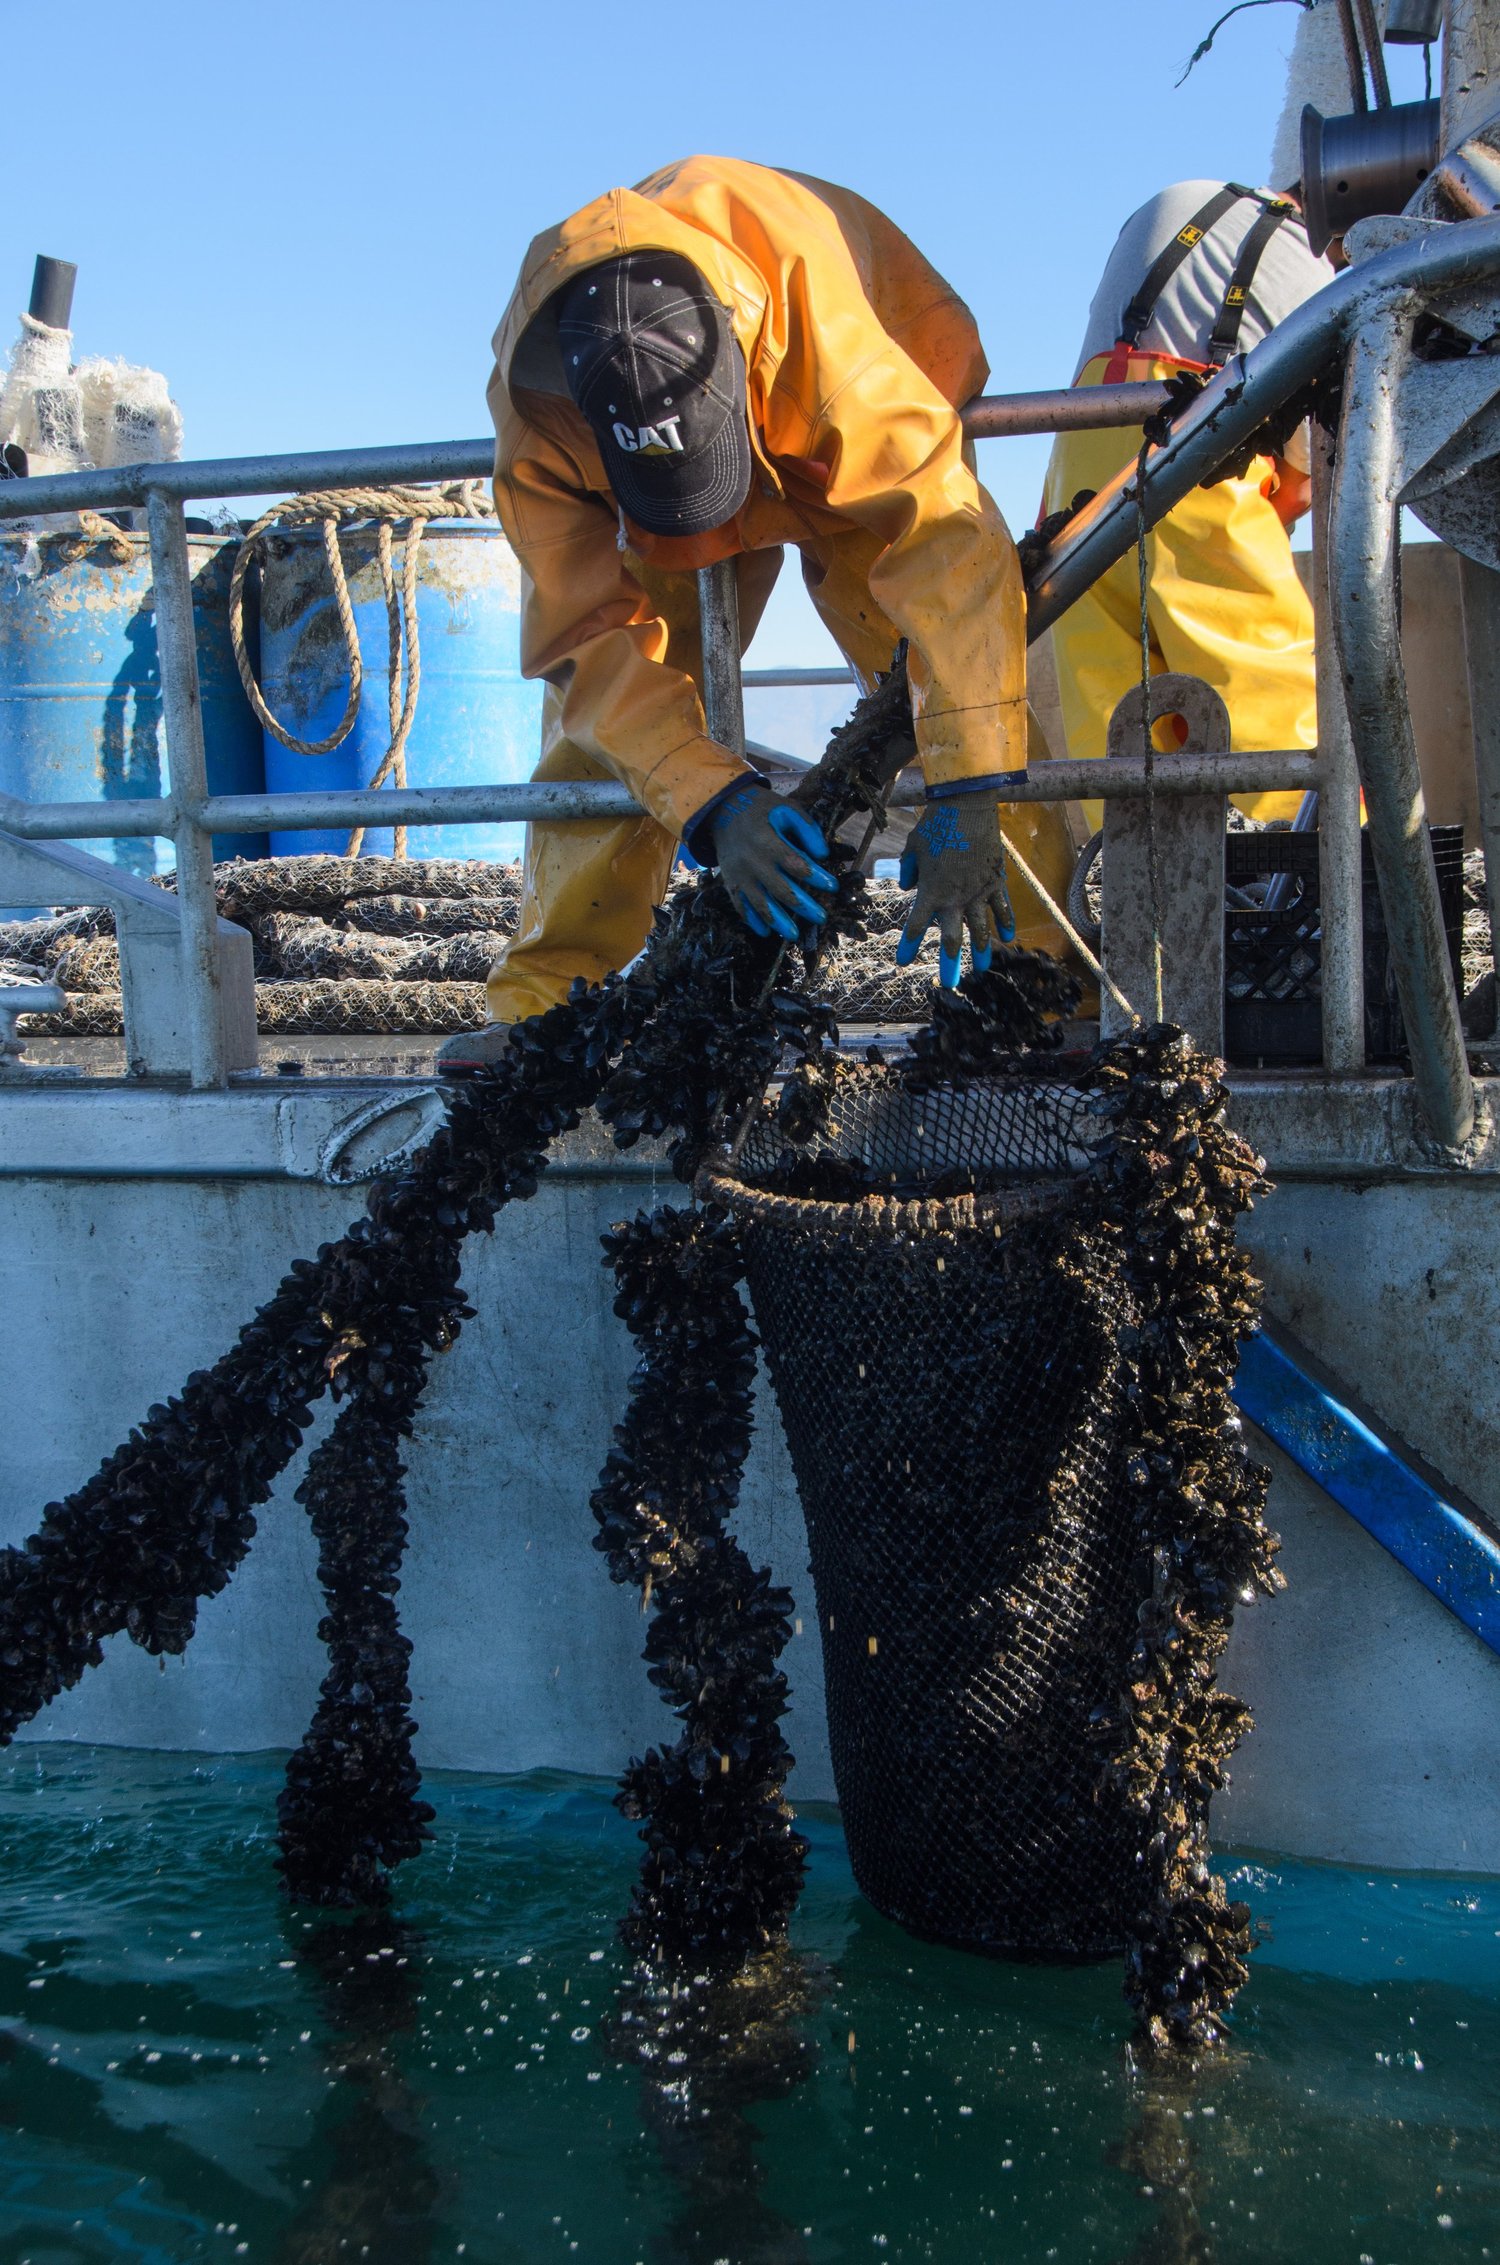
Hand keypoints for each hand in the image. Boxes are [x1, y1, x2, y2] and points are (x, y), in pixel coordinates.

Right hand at [711, 781, 835, 941]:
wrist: (722, 811)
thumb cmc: (761, 810)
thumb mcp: (786, 809)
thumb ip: (806, 828)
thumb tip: (823, 854)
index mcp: (768, 841)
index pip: (795, 863)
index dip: (815, 876)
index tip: (833, 886)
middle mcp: (753, 862)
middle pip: (780, 890)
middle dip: (803, 906)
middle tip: (821, 918)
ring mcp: (740, 875)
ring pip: (760, 904)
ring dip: (778, 922)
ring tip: (794, 935)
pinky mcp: (731, 883)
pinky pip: (741, 906)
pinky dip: (753, 921)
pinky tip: (766, 933)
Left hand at [896, 790, 1015, 987]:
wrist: (968, 804)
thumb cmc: (936, 823)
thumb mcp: (913, 847)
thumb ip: (907, 870)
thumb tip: (906, 886)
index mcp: (931, 891)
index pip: (915, 926)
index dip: (908, 945)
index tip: (902, 961)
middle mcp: (955, 897)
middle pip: (951, 938)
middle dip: (948, 964)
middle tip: (948, 985)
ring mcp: (979, 891)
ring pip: (981, 929)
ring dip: (981, 950)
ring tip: (981, 969)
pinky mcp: (996, 881)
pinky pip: (1003, 907)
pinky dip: (1006, 923)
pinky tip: (1009, 939)